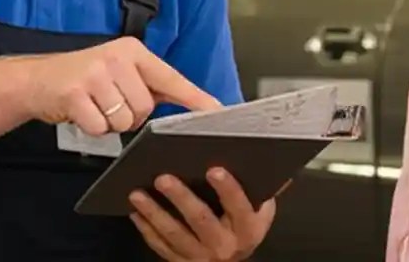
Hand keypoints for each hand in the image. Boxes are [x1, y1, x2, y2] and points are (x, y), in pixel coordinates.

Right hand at [22, 37, 220, 134]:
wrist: (36, 80)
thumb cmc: (84, 80)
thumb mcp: (120, 73)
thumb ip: (153, 86)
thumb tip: (193, 103)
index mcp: (133, 51)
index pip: (171, 78)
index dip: (195, 98)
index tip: (218, 111)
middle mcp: (116, 58)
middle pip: (145, 108)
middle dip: (130, 115)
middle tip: (108, 103)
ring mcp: (94, 74)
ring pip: (124, 121)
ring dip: (109, 123)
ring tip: (94, 106)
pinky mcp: (75, 92)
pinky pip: (99, 127)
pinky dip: (90, 128)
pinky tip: (80, 111)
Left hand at [128, 168, 287, 260]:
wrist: (232, 261)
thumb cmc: (243, 227)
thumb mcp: (260, 210)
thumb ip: (263, 187)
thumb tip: (272, 156)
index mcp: (247, 228)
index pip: (239, 207)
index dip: (228, 189)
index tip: (215, 169)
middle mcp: (225, 245)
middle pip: (201, 220)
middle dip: (181, 198)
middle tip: (163, 177)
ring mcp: (201, 256)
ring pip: (175, 234)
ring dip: (154, 213)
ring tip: (137, 193)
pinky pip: (161, 246)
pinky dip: (146, 228)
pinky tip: (136, 211)